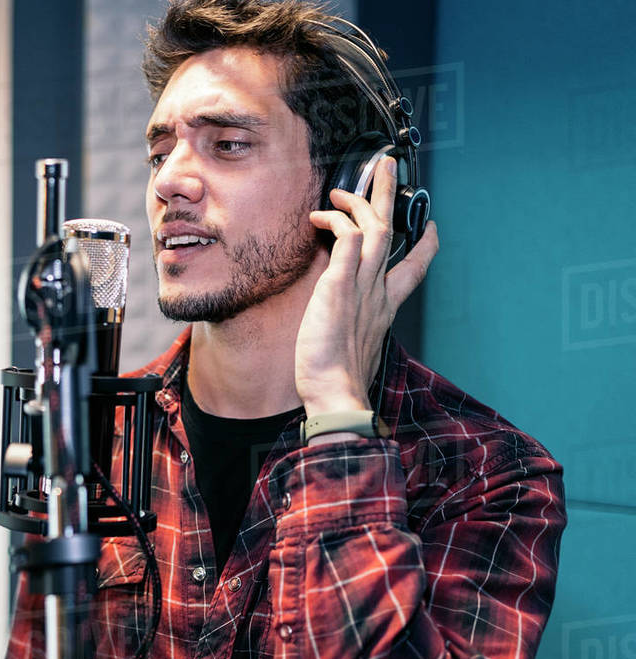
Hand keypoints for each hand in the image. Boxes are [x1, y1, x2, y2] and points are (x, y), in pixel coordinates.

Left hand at [296, 156, 438, 418]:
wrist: (335, 396)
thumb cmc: (336, 380)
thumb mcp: (353, 348)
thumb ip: (353, 328)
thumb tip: (344, 323)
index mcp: (384, 308)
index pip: (411, 271)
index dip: (423, 247)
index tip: (430, 229)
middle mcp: (377, 293)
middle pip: (392, 234)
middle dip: (389, 197)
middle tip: (387, 166)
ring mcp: (361, 288)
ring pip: (375, 229)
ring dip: (363, 199)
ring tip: (345, 185)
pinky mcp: (340, 289)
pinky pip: (347, 243)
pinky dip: (339, 226)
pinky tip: (323, 219)